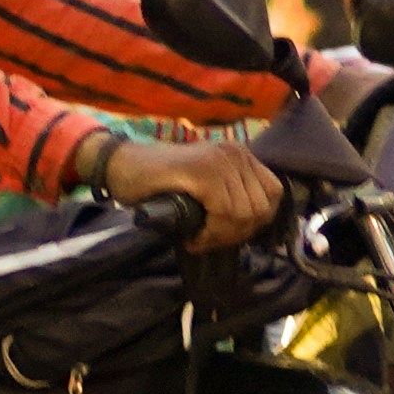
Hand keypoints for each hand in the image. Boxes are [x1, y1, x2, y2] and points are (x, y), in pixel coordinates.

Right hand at [103, 132, 286, 247]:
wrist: (120, 166)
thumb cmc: (159, 182)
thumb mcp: (206, 188)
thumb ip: (232, 197)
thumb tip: (256, 227)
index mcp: (241, 156)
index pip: (273, 196)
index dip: (254, 224)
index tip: (225, 235)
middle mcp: (235, 153)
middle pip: (262, 209)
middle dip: (237, 234)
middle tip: (209, 240)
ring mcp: (220, 159)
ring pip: (244, 214)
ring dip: (222, 236)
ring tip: (199, 238)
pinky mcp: (203, 170)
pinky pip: (224, 212)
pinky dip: (211, 233)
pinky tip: (193, 237)